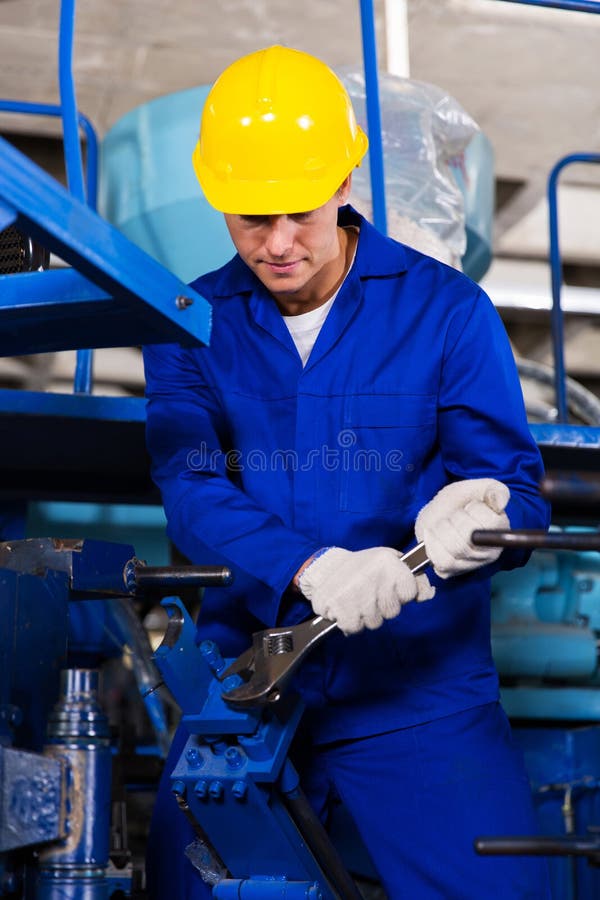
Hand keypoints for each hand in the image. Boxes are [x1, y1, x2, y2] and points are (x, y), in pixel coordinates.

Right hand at [297, 546, 434, 634]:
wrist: (326, 568)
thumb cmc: (364, 567)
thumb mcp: (391, 563)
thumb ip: (414, 579)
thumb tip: (430, 594)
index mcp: (388, 563)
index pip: (409, 592)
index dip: (399, 594)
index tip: (388, 587)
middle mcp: (373, 577)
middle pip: (392, 612)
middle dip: (381, 607)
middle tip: (368, 593)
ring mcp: (356, 594)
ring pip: (374, 623)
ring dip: (365, 615)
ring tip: (355, 598)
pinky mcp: (339, 607)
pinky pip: (354, 628)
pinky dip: (349, 622)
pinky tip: (346, 607)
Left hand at [415, 478, 509, 578]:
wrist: (436, 513)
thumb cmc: (459, 501)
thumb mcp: (476, 488)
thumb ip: (493, 490)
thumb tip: (500, 503)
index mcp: (500, 530)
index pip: (491, 522)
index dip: (475, 509)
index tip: (470, 506)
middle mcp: (489, 552)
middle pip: (470, 537)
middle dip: (455, 519)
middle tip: (453, 516)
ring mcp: (470, 564)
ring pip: (455, 549)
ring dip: (442, 530)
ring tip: (443, 525)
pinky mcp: (450, 571)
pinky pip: (441, 560)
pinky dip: (432, 544)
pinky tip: (435, 536)